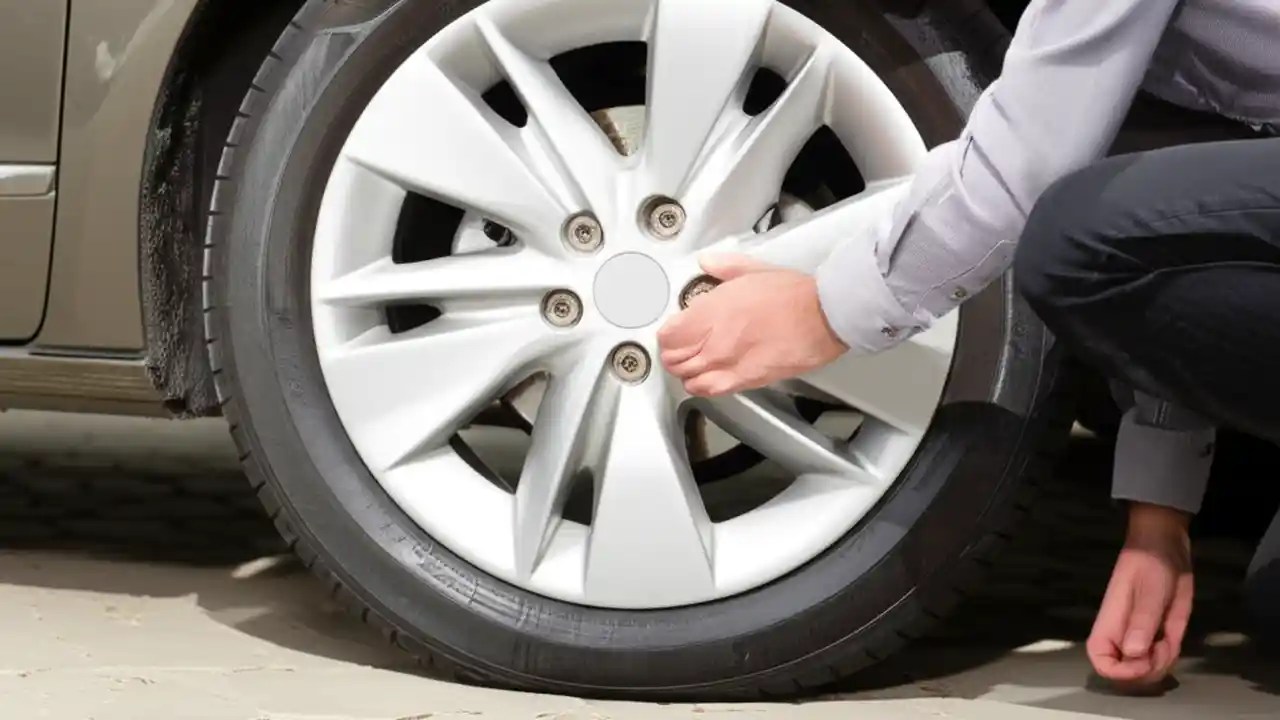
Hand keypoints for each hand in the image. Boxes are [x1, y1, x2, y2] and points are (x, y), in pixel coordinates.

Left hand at [658, 254, 847, 396]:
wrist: (825, 316)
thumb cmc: (794, 293)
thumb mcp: (754, 269)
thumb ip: (724, 267)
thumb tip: (706, 262)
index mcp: (714, 310)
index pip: (669, 335)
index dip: (667, 334)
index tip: (673, 330)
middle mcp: (716, 340)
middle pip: (674, 360)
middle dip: (673, 354)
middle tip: (680, 348)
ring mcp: (730, 363)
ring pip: (688, 379)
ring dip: (686, 372)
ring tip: (692, 364)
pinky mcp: (747, 380)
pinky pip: (711, 391)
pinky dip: (702, 386)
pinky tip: (707, 378)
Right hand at [1088, 503, 1193, 688]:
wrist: (1165, 544)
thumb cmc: (1151, 562)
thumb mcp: (1150, 590)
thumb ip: (1142, 621)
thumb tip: (1133, 654)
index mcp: (1110, 624)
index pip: (1101, 662)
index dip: (1120, 672)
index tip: (1143, 660)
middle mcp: (1123, 635)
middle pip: (1126, 674)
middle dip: (1147, 672)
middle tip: (1163, 649)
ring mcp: (1142, 636)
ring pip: (1148, 671)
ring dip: (1163, 664)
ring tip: (1170, 639)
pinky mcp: (1159, 633)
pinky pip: (1163, 658)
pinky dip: (1172, 655)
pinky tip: (1175, 634)